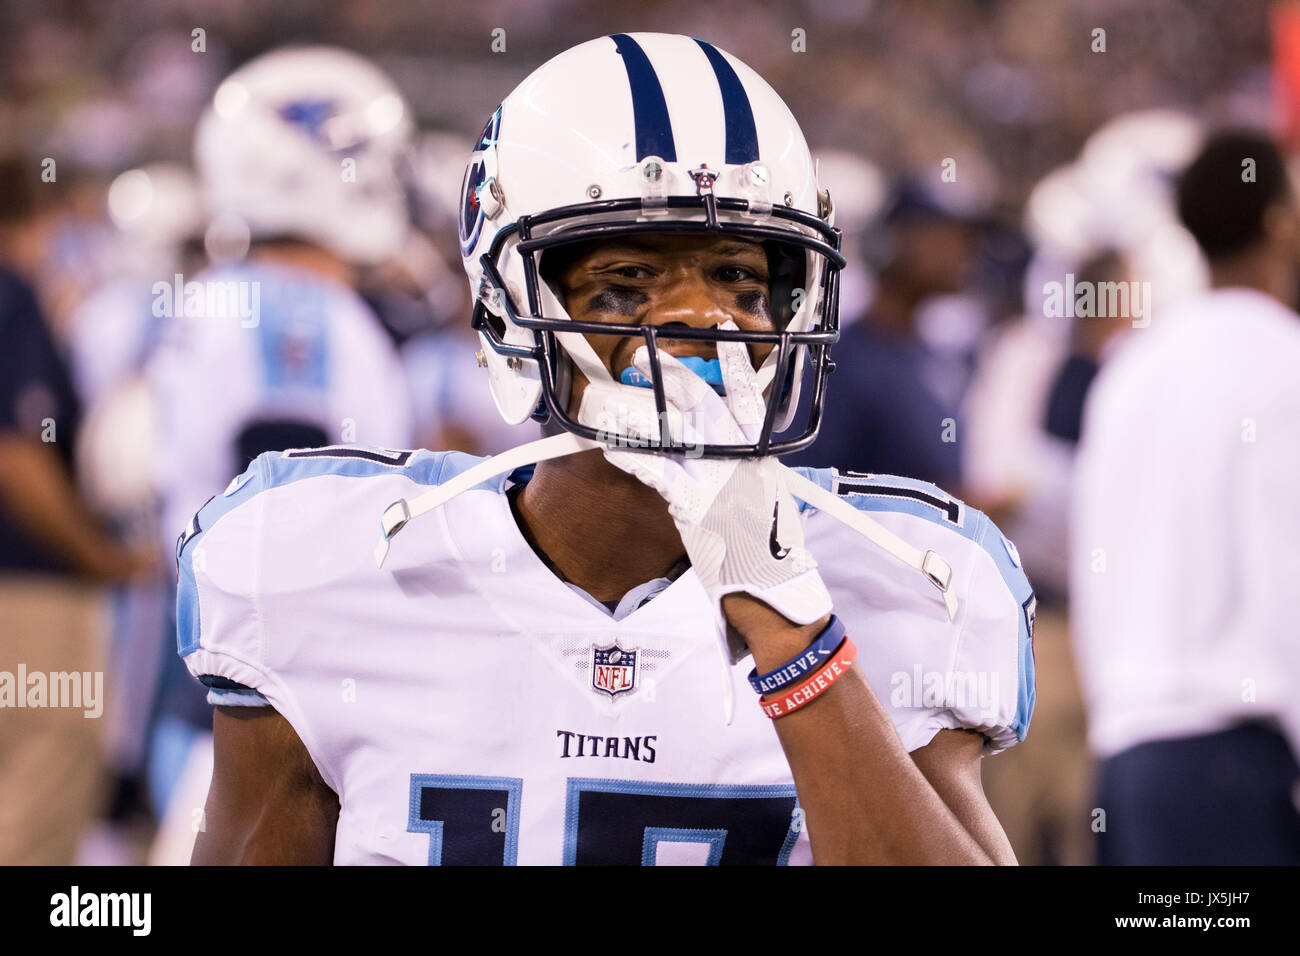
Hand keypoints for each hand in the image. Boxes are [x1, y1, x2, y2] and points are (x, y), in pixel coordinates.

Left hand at [597, 327, 832, 659]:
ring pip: (674, 432)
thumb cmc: (775, 547)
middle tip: (650, 355)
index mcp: (761, 454)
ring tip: (620, 393)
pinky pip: (656, 473)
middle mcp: (739, 459)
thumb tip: (735, 450)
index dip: (736, 360)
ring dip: (642, 412)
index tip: (723, 332)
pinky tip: (612, 445)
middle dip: (674, 375)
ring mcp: (716, 480)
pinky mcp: (693, 505)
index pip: (749, 395)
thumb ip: (751, 467)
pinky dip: (633, 457)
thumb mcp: (772, 496)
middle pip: (703, 404)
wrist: (773, 585)